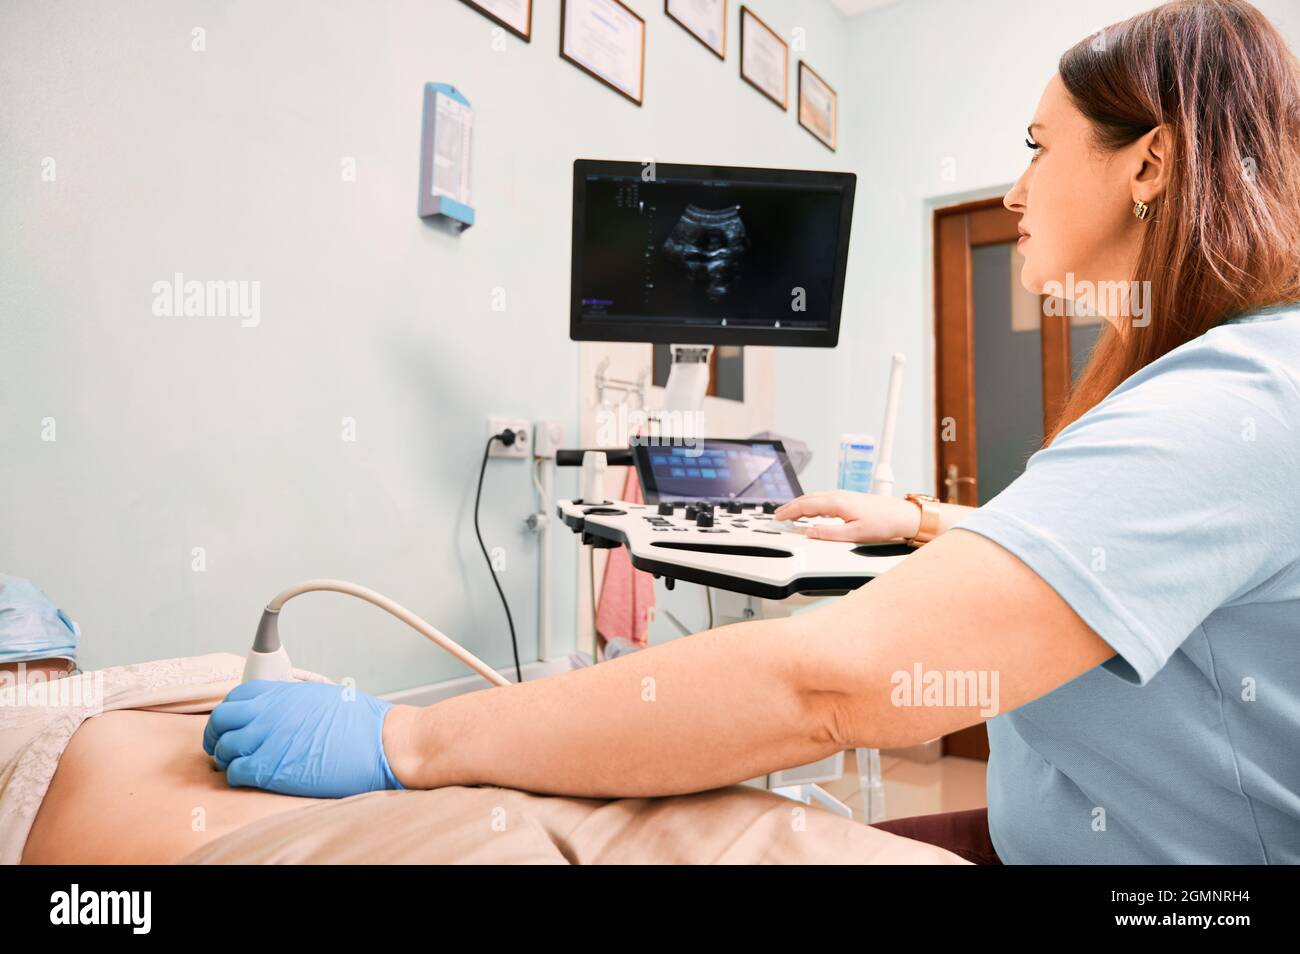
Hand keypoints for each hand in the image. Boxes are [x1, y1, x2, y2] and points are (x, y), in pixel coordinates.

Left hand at [202, 680, 404, 797]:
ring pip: (223, 748)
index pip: (235, 698)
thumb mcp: (322, 697)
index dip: (229, 714)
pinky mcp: (270, 768)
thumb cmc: (361, 722)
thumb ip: (293, 702)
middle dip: (216, 735)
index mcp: (281, 692)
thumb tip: (283, 714)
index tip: (232, 725)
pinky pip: (235, 772)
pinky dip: (236, 776)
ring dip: (227, 758)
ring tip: (238, 765)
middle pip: (220, 720)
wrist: (379, 742)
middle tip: (223, 747)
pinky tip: (249, 777)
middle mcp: (268, 711)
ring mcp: (266, 739)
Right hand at [773, 491, 920, 543]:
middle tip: (778, 515)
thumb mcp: (854, 535)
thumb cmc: (883, 523)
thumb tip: (808, 532)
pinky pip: (823, 499)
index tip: (778, 518)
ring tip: (790, 513)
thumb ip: (828, 534)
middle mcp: (838, 495)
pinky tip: (811, 511)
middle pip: (807, 499)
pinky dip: (811, 504)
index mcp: (837, 503)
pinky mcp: (849, 498)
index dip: (789, 512)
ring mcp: (843, 495)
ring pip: (815, 498)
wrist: (903, 515)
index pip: (805, 505)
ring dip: (800, 504)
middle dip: (790, 507)